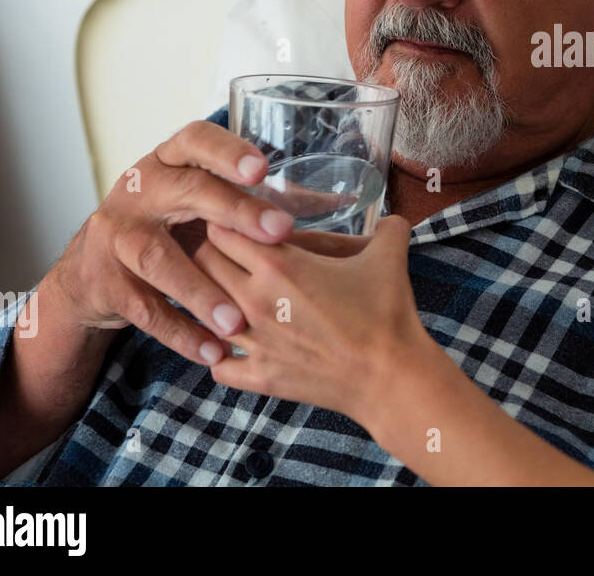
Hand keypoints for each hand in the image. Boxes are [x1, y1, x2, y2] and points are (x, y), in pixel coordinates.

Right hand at [48, 121, 296, 365]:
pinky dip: (181, 333)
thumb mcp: (205, 204)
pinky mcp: (105, 282)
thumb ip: (261, 202)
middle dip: (234, 210)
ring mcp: (117, 236)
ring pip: (158, 259)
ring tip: (239, 321)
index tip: (264, 168)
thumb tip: (340, 202)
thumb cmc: (173, 227)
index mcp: (170, 162)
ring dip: (201, 291)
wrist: (92, 269)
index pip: (195, 140)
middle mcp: (140, 190)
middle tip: (281, 230)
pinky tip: (215, 351)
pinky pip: (145, 310)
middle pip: (186, 191)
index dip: (227, 152)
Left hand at [197, 215, 424, 423]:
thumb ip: (387, 226)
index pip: (223, 230)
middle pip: (203, 263)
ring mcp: (252, 341)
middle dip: (212, 252)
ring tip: (230, 295)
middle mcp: (254, 299)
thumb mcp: (389, 257)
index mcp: (278, 264)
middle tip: (231, 253)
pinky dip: (221, 354)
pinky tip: (237, 346)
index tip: (237, 224)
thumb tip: (390, 217)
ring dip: (213, 301)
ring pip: (203, 311)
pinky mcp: (258, 375)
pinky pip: (217, 364)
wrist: (390, 376)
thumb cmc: (386, 314)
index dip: (228, 222)